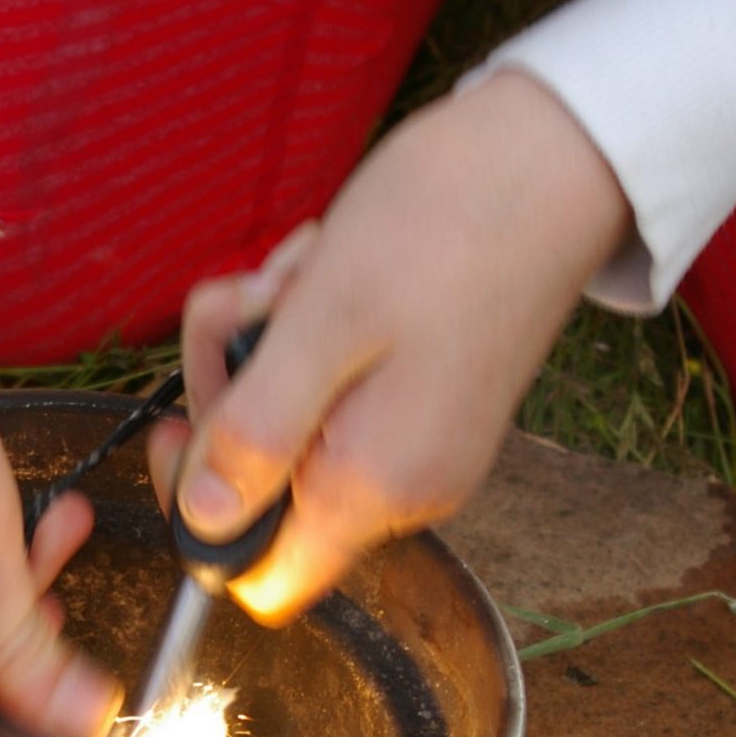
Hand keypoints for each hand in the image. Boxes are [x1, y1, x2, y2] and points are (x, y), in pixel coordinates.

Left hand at [148, 71, 632, 622]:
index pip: (262, 578)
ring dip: (265, 343)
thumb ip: (259, 431)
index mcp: (375, 484)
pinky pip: (329, 389)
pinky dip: (307, 331)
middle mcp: (402, 486)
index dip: (199, 519)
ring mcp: (415, 443)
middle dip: (231, 388)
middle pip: (262, 489)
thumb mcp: (322, 322)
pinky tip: (327, 271)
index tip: (183, 426)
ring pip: (288, 425)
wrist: (553, 158)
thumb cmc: (444, 223)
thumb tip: (202, 522)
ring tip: (301, 272)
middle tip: (254, 303)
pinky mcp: (420, 399)